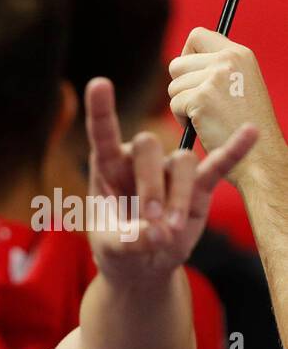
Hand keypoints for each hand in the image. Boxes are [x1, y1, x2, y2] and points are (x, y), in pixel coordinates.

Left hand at [85, 77, 257, 282]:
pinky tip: (250, 133)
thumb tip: (157, 234)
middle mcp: (140, 161)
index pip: (103, 134)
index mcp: (109, 167)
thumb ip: (128, 241)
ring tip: (171, 231)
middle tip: (150, 223)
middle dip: (150, 186)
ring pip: (181, 163)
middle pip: (149, 147)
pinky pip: (217, 164)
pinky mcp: (199, 185)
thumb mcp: (113, 249)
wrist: (144, 264)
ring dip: (177, 198)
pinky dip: (233, 150)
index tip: (99, 84)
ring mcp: (171, 171)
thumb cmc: (119, 248)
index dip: (101, 110)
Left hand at [168, 28, 286, 185]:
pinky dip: (182, 119)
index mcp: (239, 54)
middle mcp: (228, 60)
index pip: (197, 35)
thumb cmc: (244, 124)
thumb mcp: (239, 84)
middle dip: (181, 86)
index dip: (186, 54)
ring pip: (173, 86)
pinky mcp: (202, 97)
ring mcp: (215, 78)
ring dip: (182, 104)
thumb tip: (181, 62)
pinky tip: (202, 125)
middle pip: (176, 64)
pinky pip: (174, 104)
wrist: (259, 152)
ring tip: (205, 116)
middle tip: (199, 103)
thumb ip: (218, 69)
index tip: (190, 73)